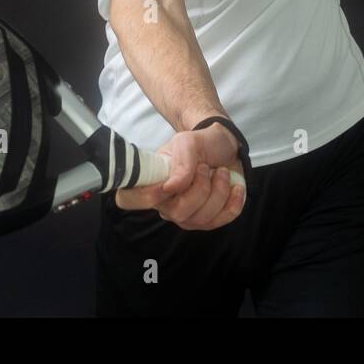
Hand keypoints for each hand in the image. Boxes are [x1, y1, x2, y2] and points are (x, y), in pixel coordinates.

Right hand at [114, 122, 246, 230]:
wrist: (224, 147)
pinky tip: (235, 188)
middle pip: (177, 212)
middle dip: (200, 188)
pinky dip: (233, 203)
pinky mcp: (208, 220)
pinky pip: (220, 221)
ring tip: (221, 172)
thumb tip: (172, 187)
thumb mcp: (189, 142)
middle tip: (206, 167)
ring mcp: (187, 215)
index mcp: (152, 182)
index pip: (129, 199)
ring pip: (202, 218)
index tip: (169, 183)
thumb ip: (181, 162)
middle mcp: (165, 203)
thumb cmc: (201, 144)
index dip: (146, 196)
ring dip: (219, 191)